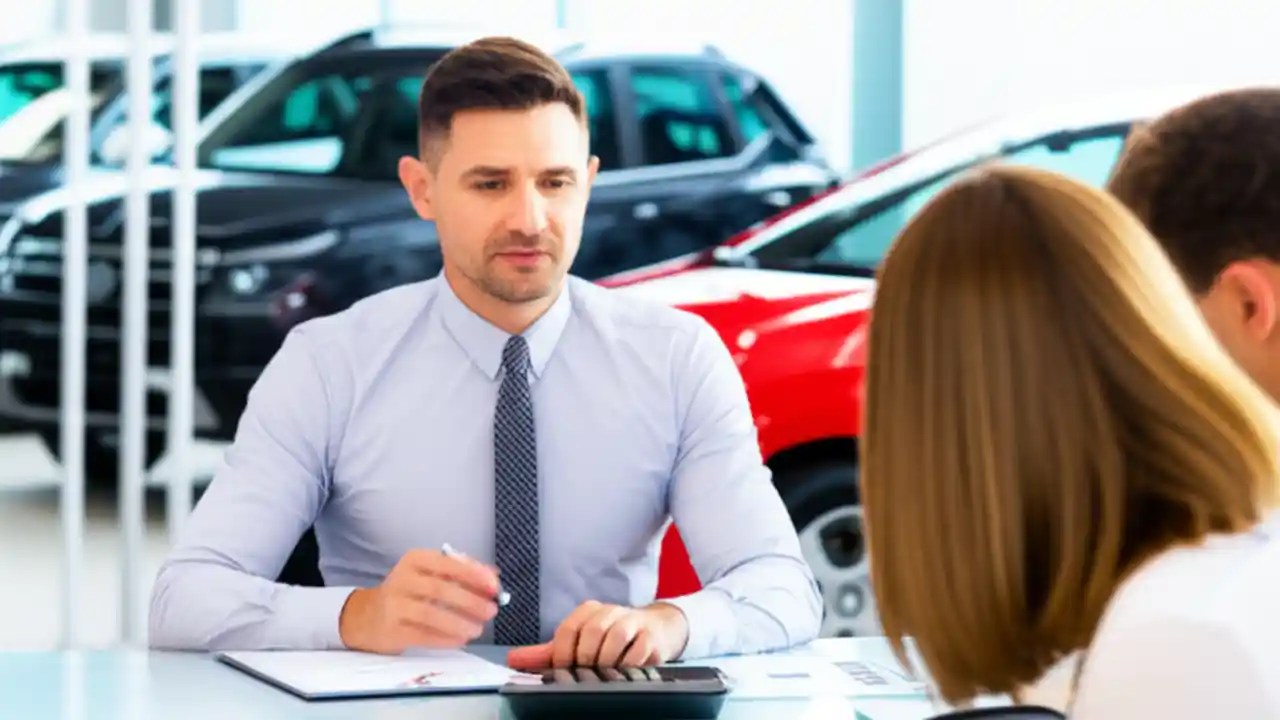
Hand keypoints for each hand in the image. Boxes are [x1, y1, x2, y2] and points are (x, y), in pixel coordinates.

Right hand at [339, 549, 499, 654]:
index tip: (494, 586)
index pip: (448, 564)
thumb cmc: (407, 592)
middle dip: (470, 601)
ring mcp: (394, 605)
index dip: (473, 575)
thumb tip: (493, 576)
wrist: (365, 616)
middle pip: (441, 589)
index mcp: (415, 559)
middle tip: (491, 610)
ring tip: (477, 629)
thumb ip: (461, 572)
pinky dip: (445, 639)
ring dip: (459, 622)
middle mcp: (402, 579)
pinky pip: (422, 635)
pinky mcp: (392, 630)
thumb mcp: (429, 573)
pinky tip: (460, 640)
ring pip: (431, 614)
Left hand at [506, 600, 688, 669]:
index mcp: (589, 611)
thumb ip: (548, 653)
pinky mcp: (651, 636)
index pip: (569, 627)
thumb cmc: (612, 638)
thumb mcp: (580, 642)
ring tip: (604, 674)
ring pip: (614, 638)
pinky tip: (624, 671)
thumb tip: (513, 660)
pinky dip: (628, 663)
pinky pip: (638, 649)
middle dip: (585, 658)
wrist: (656, 630)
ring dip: (606, 661)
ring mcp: (632, 621)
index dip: (563, 652)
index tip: (562, 670)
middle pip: (591, 631)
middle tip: (584, 674)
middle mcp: (610, 612)